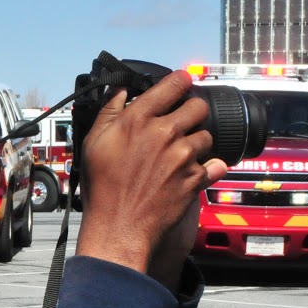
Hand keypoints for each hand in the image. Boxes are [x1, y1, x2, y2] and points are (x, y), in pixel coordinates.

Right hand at [74, 71, 226, 285]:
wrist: (119, 227)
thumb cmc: (102, 189)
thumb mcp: (93, 144)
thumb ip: (109, 112)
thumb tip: (119, 91)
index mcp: (138, 120)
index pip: (172, 85)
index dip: (180, 80)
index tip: (183, 81)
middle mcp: (164, 133)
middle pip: (198, 106)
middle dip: (193, 111)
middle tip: (183, 121)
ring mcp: (183, 156)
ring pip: (206, 136)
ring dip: (196, 142)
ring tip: (180, 154)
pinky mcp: (195, 178)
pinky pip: (214, 164)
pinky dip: (207, 167)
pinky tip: (193, 171)